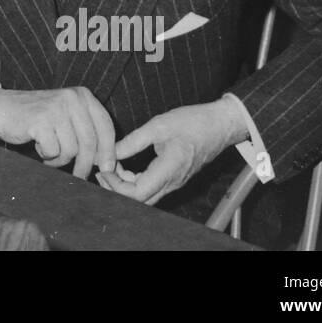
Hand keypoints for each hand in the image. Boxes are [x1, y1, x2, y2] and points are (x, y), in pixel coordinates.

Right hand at [0, 84, 115, 178]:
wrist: (1, 108)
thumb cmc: (37, 117)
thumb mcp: (67, 117)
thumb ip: (87, 131)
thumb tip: (108, 162)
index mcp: (82, 95)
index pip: (105, 127)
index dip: (109, 151)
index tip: (107, 168)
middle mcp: (72, 98)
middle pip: (90, 142)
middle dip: (85, 165)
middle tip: (79, 176)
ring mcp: (55, 108)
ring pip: (72, 150)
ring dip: (60, 159)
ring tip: (49, 152)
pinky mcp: (40, 120)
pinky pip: (53, 151)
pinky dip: (47, 156)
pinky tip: (39, 146)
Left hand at [98, 98, 246, 204]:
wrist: (220, 125)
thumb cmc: (193, 122)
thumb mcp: (159, 125)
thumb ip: (134, 140)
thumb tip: (111, 151)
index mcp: (169, 170)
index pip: (137, 194)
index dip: (116, 186)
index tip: (104, 169)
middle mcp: (173, 182)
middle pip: (140, 200)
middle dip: (116, 189)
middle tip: (101, 172)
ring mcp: (175, 182)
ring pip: (146, 195)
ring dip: (125, 186)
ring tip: (110, 168)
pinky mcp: (175, 177)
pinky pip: (152, 187)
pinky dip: (135, 181)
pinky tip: (125, 167)